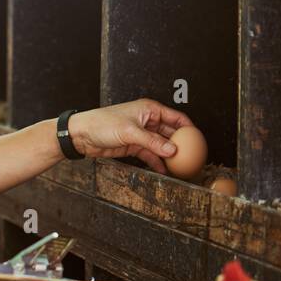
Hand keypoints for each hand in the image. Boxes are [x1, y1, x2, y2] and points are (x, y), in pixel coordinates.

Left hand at [65, 99, 193, 173]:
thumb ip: (152, 142)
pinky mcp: (133, 146)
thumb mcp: (130, 132)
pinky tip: (164, 170)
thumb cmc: (102, 123)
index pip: (176, 118)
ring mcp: (141, 134)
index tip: (199, 141)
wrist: (81, 135)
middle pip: (170, 133)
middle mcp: (148, 120)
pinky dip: (157, 162)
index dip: (189, 128)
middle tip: (192, 157)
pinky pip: (150, 154)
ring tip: (181, 167)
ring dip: (169, 155)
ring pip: (161, 145)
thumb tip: (172, 150)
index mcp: (149, 109)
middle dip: (181, 144)